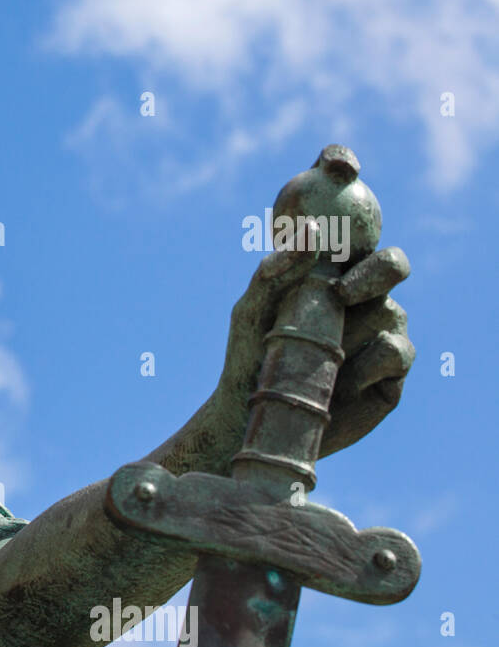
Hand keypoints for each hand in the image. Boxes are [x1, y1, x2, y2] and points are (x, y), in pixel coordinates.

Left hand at [216, 241, 414, 460]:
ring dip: (350, 331)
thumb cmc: (250, 355)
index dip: (359, 234)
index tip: (334, 244)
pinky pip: (395, 352)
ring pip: (389, 312)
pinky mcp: (391, 377)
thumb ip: (276, 271)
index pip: (361, 243)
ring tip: (313, 358)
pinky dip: (364, 364)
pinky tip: (338, 382)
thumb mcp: (253, 311)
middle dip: (375, 272)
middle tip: (341, 293)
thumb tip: (311, 230)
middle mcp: (367, 303)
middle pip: (393, 266)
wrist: (253, 416)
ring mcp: (383, 337)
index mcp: (336, 279)